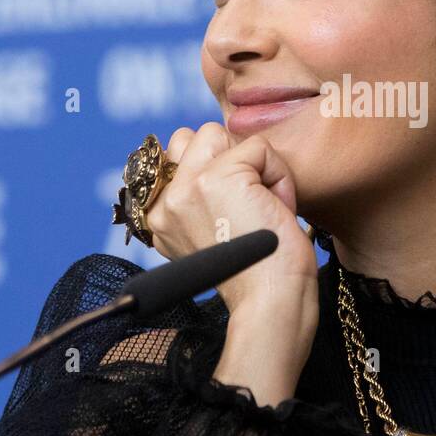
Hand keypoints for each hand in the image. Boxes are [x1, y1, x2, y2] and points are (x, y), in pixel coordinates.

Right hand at [145, 123, 318, 403]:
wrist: (271, 302)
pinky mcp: (218, 178)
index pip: (176, 155)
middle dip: (230, 160)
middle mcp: (162, 202)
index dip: (216, 170)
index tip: (236, 214)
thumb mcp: (214, 234)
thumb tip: (215, 158)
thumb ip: (200, 201)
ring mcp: (186, 187)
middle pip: (195, 137)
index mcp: (157, 217)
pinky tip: (276, 209)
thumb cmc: (257, 274)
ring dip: (252, 165)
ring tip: (262, 205)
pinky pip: (258, 147)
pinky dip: (279, 175)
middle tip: (250, 207)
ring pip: (219, 133)